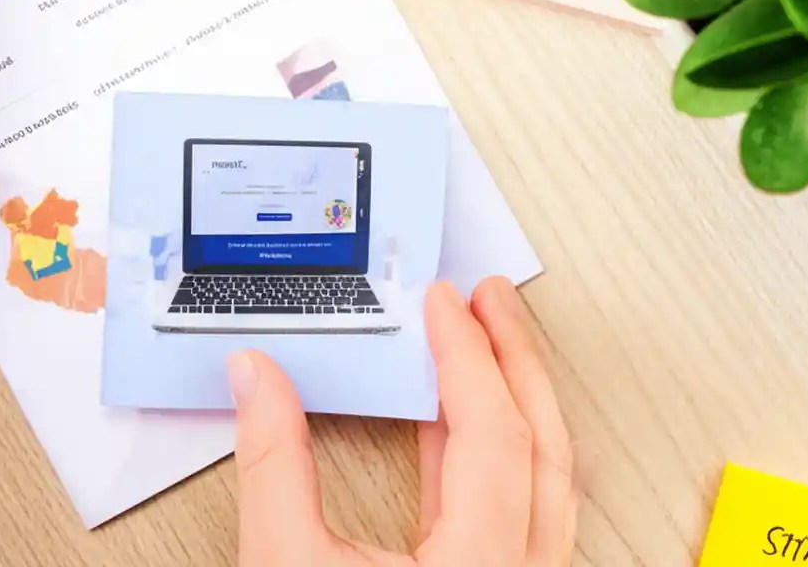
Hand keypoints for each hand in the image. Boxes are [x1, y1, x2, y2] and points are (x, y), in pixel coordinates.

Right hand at [230, 278, 578, 565]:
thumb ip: (273, 465)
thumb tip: (259, 381)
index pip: (492, 432)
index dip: (466, 355)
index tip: (441, 302)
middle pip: (545, 443)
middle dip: (516, 358)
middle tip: (489, 300)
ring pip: (549, 477)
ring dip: (518, 401)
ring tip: (483, 348)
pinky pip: (526, 508)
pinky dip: (499, 452)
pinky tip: (456, 430)